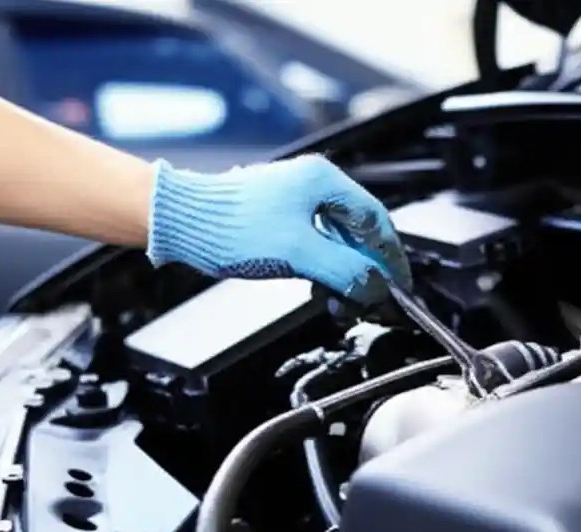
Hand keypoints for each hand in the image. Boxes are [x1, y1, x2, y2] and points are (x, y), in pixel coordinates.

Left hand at [147, 154, 412, 305]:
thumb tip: (376, 286)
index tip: (399, 285)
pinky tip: (320, 290)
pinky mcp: (280, 220)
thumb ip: (344, 269)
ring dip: (344, 274)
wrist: (181, 222)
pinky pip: (317, 246)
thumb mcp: (299, 253)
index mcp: (324, 181)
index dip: (392, 257)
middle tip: (369, 300)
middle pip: (359, 232)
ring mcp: (295, 202)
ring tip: (341, 301)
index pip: (377, 220)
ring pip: (338, 242)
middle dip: (366, 271)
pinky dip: (324, 270)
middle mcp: (313, 186)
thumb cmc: (232, 227)